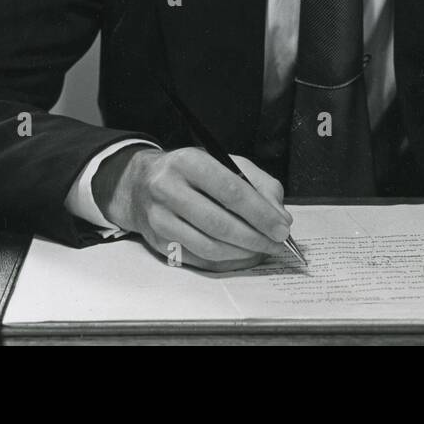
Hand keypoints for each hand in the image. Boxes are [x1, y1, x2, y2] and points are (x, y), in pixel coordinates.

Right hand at [102, 148, 292, 271]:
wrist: (141, 183)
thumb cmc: (193, 172)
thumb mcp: (226, 163)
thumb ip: (259, 185)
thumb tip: (280, 218)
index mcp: (188, 162)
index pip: (231, 191)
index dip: (260, 213)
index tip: (282, 228)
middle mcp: (168, 189)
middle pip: (220, 223)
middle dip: (255, 238)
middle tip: (278, 244)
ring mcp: (159, 218)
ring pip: (209, 246)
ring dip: (242, 253)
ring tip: (262, 250)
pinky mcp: (158, 242)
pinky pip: (199, 258)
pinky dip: (226, 261)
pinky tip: (241, 255)